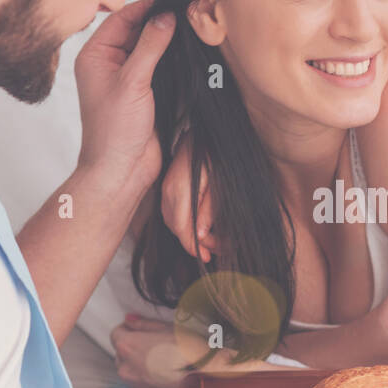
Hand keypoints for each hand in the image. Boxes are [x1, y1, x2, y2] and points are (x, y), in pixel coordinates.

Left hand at [74, 0, 176, 188]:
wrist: (121, 170)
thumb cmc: (113, 131)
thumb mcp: (132, 82)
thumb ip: (150, 46)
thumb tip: (166, 16)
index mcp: (95, 56)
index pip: (121, 19)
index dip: (146, 7)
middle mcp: (109, 64)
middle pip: (136, 31)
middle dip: (159, 21)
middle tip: (185, 10)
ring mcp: (128, 79)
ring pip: (150, 49)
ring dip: (168, 40)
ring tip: (191, 27)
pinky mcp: (145, 94)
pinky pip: (160, 68)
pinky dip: (173, 59)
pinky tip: (189, 53)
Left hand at [110, 313, 194, 387]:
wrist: (202, 379)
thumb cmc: (187, 350)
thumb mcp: (166, 328)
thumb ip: (143, 324)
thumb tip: (129, 320)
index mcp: (127, 345)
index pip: (116, 332)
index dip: (129, 329)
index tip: (142, 330)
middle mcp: (124, 366)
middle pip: (120, 351)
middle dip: (133, 347)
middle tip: (154, 344)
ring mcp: (132, 383)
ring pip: (127, 368)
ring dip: (137, 362)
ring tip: (160, 359)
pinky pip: (136, 381)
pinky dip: (144, 376)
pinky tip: (161, 373)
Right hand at [161, 133, 220, 262]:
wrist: (209, 130)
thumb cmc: (219, 153)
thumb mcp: (221, 182)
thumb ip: (210, 207)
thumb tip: (200, 234)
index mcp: (181, 188)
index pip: (181, 227)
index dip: (193, 246)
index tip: (207, 257)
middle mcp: (169, 188)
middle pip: (175, 226)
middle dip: (193, 242)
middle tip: (214, 251)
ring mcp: (166, 184)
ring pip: (171, 219)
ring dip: (188, 233)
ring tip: (210, 242)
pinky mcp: (168, 181)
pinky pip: (170, 209)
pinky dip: (182, 221)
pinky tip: (198, 226)